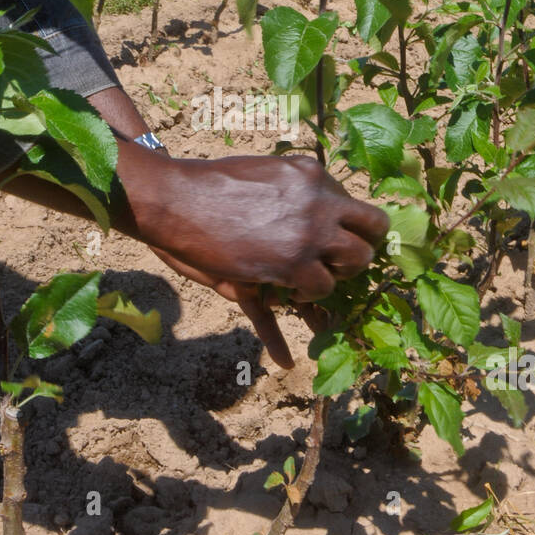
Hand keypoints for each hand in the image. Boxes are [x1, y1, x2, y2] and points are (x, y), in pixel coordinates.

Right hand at [120, 150, 385, 356]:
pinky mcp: (265, 274)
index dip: (356, 231)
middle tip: (335, 267)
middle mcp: (314, 213)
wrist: (177, 195)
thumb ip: (299, 190)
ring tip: (309, 299)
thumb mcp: (271, 173)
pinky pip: (275, 310)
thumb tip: (321, 208)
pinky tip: (285, 360)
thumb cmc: (216, 182)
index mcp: (313, 180)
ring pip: (330, 282)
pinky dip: (276, 341)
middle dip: (352, 263)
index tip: (348, 238)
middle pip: (358, 249)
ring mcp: (295, 246)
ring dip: (323, 295)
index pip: (357, 213)